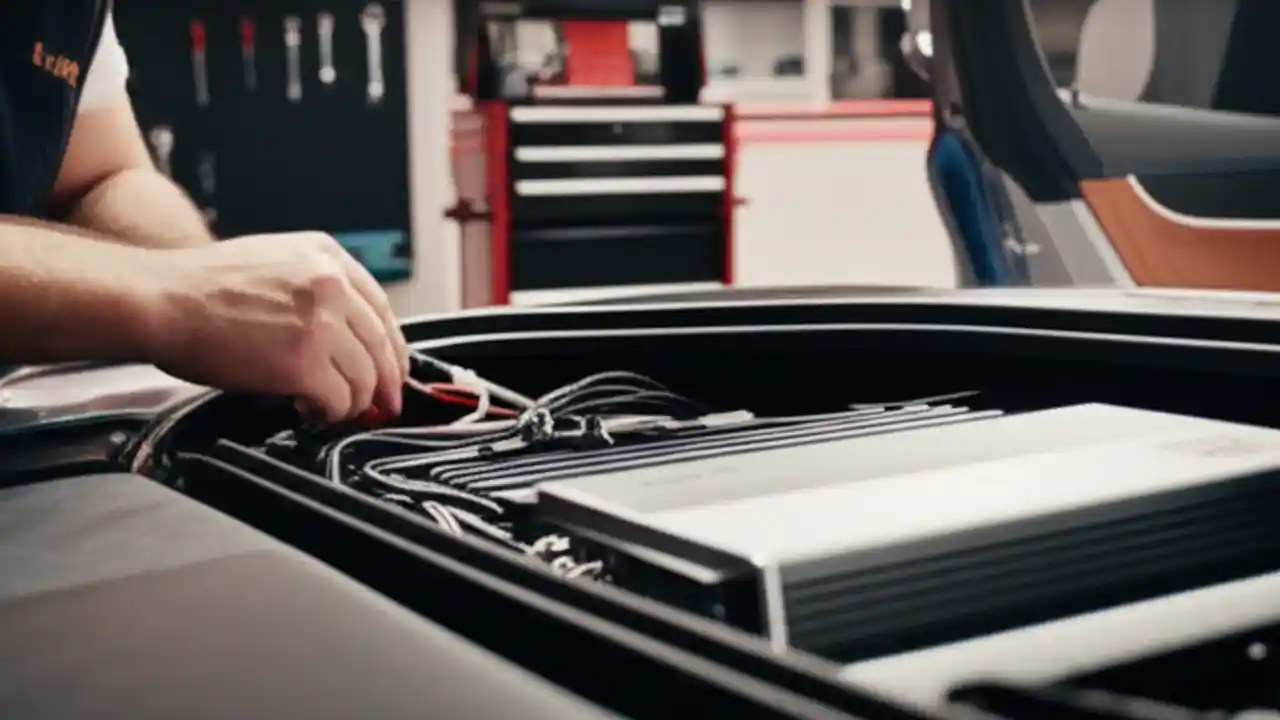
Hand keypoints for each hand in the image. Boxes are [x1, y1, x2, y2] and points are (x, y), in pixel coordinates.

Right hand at [148, 232, 409, 422]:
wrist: (161, 300)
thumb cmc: (200, 287)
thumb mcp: (273, 262)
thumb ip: (314, 287)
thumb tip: (345, 333)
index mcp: (326, 255)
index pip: (381, 307)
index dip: (392, 346)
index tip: (393, 369)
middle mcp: (331, 284)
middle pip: (381, 344)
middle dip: (386, 383)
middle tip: (382, 407)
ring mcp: (321, 323)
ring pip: (364, 377)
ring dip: (352, 402)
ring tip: (331, 409)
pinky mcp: (305, 362)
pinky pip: (339, 398)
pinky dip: (330, 413)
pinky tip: (309, 410)